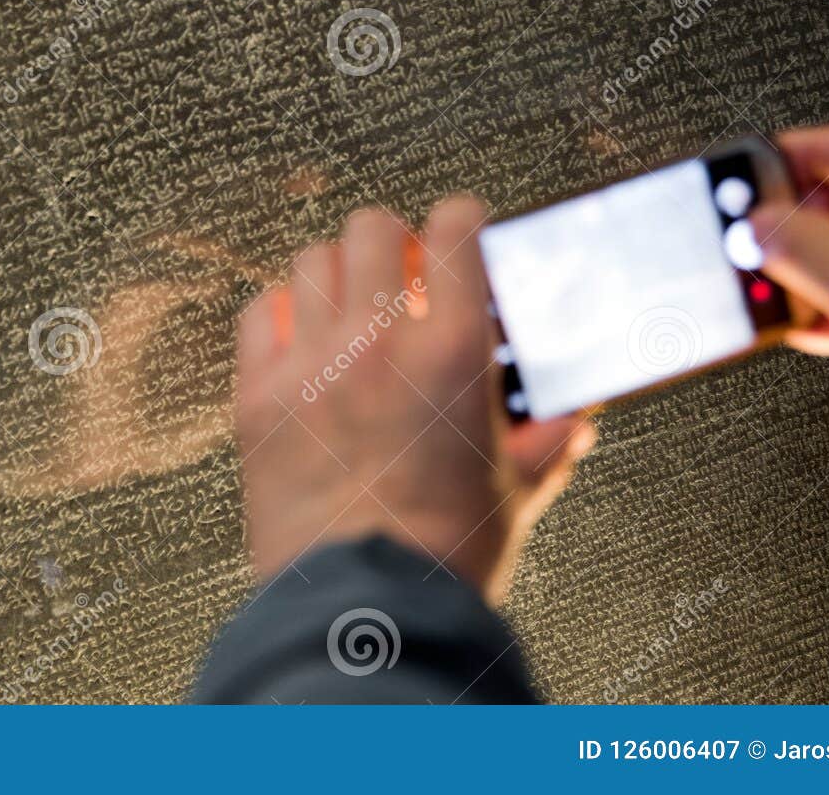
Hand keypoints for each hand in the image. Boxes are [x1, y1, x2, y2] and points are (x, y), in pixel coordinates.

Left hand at [233, 198, 594, 606]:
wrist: (363, 610)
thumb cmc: (443, 556)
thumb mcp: (513, 493)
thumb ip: (544, 445)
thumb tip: (571, 424)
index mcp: (454, 352)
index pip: (455, 228)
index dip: (460, 219)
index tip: (460, 232)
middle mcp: (379, 342)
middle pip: (371, 228)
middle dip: (391, 240)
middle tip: (402, 272)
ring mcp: (310, 364)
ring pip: (310, 261)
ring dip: (335, 273)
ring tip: (349, 304)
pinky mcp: (257, 396)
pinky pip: (257, 313)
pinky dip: (278, 312)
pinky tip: (298, 336)